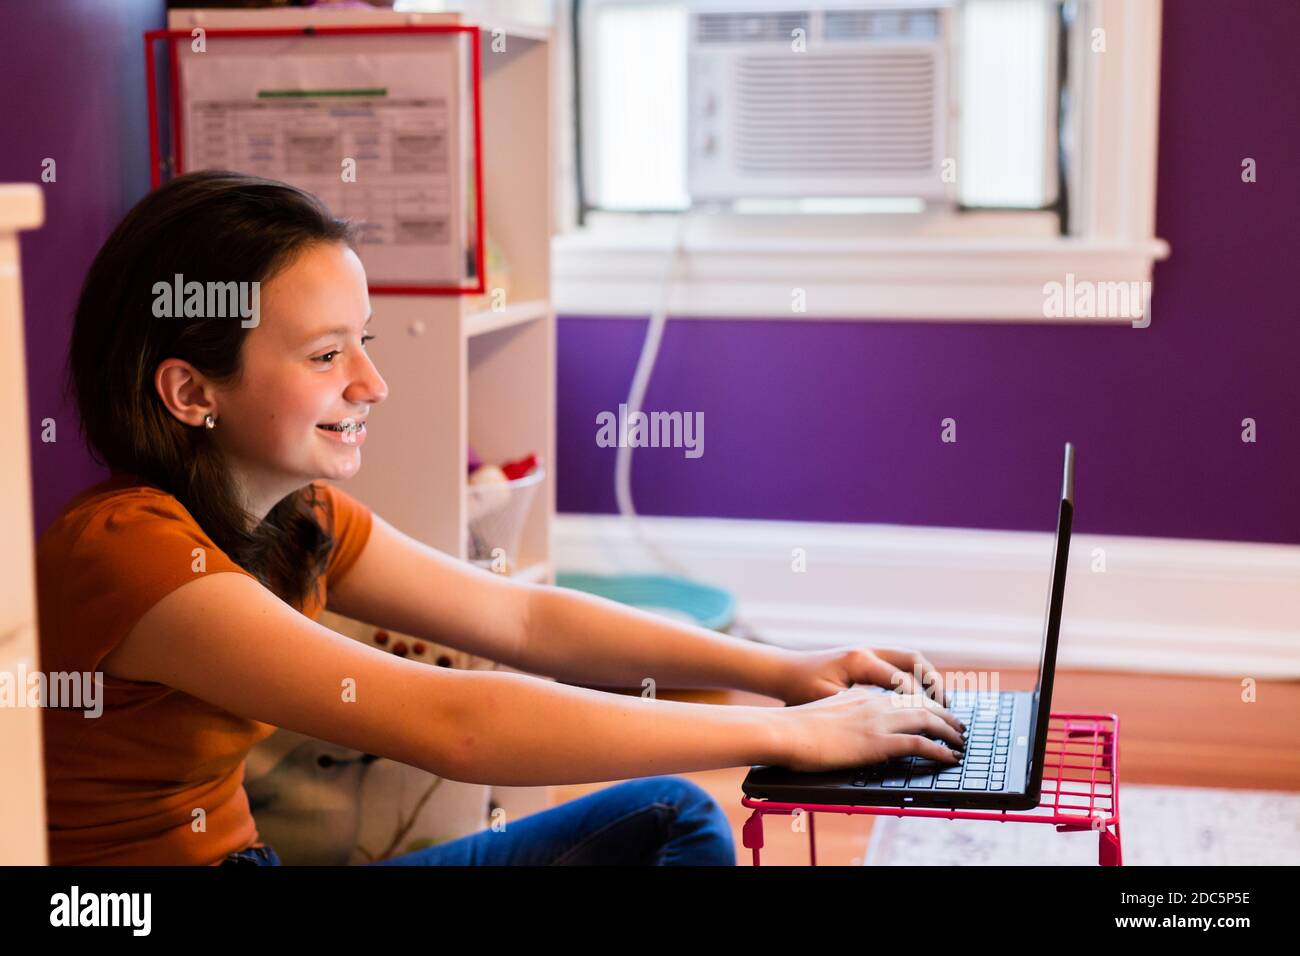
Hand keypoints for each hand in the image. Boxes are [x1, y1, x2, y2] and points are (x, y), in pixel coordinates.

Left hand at [775, 645, 946, 706]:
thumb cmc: (800, 688)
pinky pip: (899, 663)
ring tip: (941, 704)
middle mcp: (867, 651)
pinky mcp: (867, 658)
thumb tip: (885, 722)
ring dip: (928, 678)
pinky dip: (915, 678)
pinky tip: (920, 699)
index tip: (934, 724)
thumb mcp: (826, 702)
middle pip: (914, 659)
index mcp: (859, 661)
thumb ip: (856, 708)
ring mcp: (868, 651)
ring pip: (910, 658)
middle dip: (934, 683)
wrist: (783, 671)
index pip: (901, 679)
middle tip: (948, 710)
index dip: (920, 703)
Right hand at [777, 688, 964, 772]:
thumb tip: (851, 729)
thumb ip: (845, 715)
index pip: (903, 695)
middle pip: (921, 704)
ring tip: (961, 741)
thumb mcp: (827, 713)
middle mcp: (875, 702)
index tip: (937, 713)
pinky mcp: (878, 741)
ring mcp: (878, 721)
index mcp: (862, 695)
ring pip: (927, 719)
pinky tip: (950, 757)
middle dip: (945, 715)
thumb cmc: (797, 727)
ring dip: (949, 731)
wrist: (786, 730)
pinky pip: (920, 743)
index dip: (926, 704)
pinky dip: (940, 750)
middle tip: (958, 727)